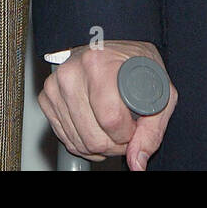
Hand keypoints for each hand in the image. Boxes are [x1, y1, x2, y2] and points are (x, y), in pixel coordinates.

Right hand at [39, 39, 176, 170]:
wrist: (112, 46)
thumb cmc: (135, 64)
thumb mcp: (159, 91)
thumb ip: (152, 131)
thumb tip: (136, 162)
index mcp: (99, 64)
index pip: (111, 120)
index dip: (127, 135)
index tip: (134, 127)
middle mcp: (72, 73)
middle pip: (93, 137)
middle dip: (114, 145)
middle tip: (124, 130)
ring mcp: (56, 85)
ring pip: (79, 142)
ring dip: (99, 145)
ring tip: (112, 127)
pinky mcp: (47, 96)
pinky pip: (65, 138)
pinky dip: (83, 142)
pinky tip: (96, 126)